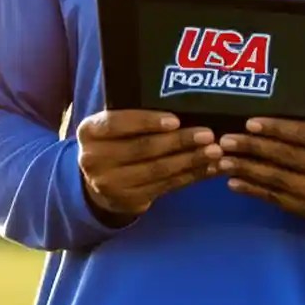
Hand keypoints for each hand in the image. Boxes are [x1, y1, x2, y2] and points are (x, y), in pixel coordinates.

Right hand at [76, 110, 222, 221]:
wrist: (98, 181)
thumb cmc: (114, 142)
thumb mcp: (112, 126)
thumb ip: (135, 117)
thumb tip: (182, 104)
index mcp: (89, 132)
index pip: (117, 123)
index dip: (147, 121)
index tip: (175, 120)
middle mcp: (94, 159)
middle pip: (143, 149)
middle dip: (179, 141)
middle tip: (208, 135)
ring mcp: (110, 184)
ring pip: (158, 170)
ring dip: (191, 161)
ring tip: (215, 152)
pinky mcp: (129, 201)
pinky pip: (166, 186)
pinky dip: (191, 176)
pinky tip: (209, 168)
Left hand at [217, 111, 304, 221]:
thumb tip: (279, 100)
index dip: (277, 129)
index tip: (249, 123)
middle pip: (290, 158)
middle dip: (254, 148)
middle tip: (226, 140)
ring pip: (281, 181)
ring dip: (247, 170)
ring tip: (222, 161)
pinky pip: (279, 200)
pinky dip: (254, 191)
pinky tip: (234, 182)